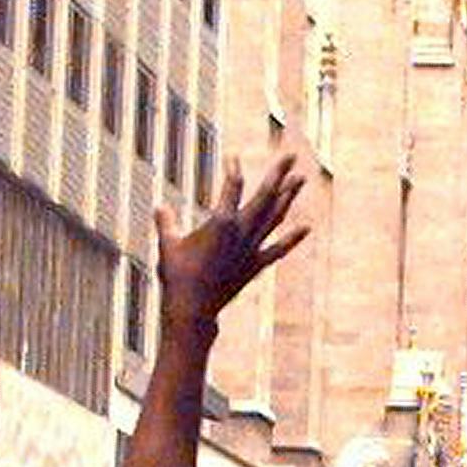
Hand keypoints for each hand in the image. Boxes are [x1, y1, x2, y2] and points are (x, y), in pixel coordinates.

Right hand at [156, 154, 308, 327]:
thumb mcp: (168, 245)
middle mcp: (242, 232)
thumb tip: (160, 207)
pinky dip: (292, 238)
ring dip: (288, 196)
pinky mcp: (254, 266)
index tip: (233, 157)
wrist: (193, 311)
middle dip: (278, 173)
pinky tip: (306, 227)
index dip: (234, 169)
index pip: (233, 186)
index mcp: (221, 222)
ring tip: (301, 178)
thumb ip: (166, 223)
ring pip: (275, 217)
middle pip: (265, 196)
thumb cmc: (177, 277)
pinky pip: (277, 249)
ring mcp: (251, 249)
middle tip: (291, 155)